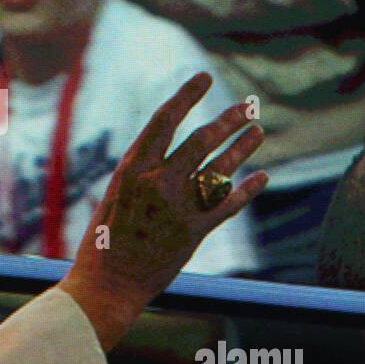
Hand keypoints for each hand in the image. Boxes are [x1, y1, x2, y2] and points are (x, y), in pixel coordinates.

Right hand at [58, 73, 267, 351]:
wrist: (108, 285)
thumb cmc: (103, 242)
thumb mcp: (113, 197)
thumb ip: (140, 176)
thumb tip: (164, 157)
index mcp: (132, 169)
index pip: (164, 120)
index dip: (187, 96)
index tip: (205, 79)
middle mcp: (158, 182)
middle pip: (201, 140)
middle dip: (227, 120)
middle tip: (247, 107)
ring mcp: (178, 207)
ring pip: (219, 167)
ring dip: (242, 148)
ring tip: (258, 131)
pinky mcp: (195, 232)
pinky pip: (228, 204)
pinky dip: (247, 189)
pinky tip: (261, 177)